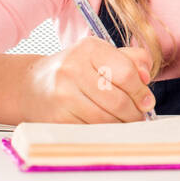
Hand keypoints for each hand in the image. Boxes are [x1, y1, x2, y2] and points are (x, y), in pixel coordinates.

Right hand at [20, 36, 153, 122]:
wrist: (32, 86)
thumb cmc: (77, 70)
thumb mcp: (103, 55)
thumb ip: (133, 60)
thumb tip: (146, 77)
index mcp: (89, 48)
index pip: (127, 73)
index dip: (141, 91)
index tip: (147, 101)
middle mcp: (72, 69)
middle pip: (118, 100)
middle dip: (134, 112)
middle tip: (138, 116)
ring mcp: (62, 94)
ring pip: (106, 118)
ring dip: (122, 124)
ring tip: (124, 121)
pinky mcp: (56, 118)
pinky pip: (92, 130)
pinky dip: (105, 131)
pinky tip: (105, 126)